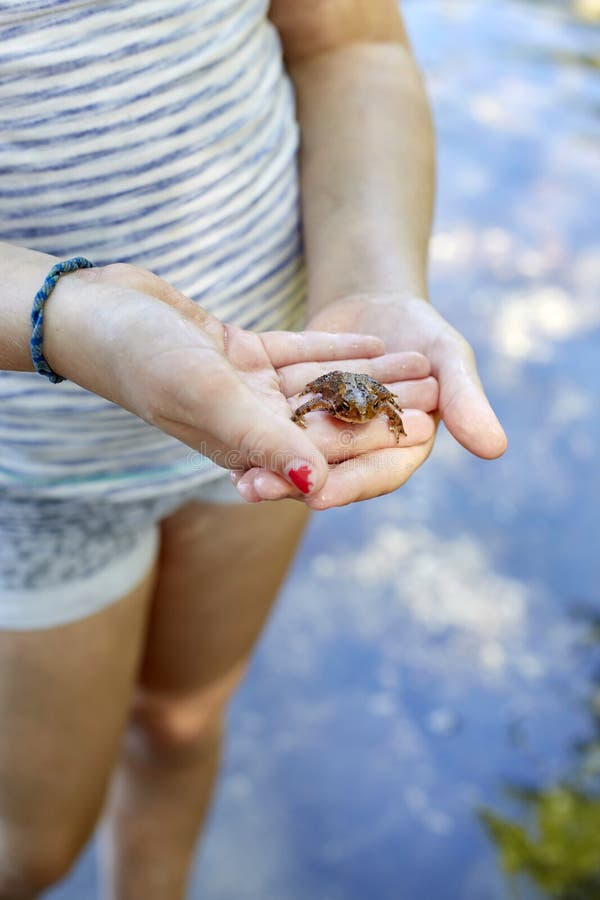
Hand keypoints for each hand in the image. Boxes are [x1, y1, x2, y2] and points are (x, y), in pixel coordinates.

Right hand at [45, 264, 407, 496]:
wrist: (93, 312)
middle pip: (329, 419)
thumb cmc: (141, 359)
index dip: (374, 441)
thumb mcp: (207, 398)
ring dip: (367, 375)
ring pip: (319, 386)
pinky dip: (333, 350)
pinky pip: (295, 355)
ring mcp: (241, 389)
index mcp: (241, 446)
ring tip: (419, 361)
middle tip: (436, 392)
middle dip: (381, 406)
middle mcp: (246, 423)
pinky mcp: (236, 354)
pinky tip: (373, 344)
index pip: (322, 451)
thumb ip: (263, 442)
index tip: (424, 431)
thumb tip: (316, 487)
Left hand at [233, 293, 505, 507]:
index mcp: (398, 451)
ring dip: (262, 464)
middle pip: (324, 472)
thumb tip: (496, 448)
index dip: (349, 484)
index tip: (319, 495)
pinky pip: (269, 426)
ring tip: (232, 474)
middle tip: (254, 488)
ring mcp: (319, 438)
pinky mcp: (291, 417)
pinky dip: (250, 430)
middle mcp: (355, 454)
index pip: (375, 474)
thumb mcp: (448, 360)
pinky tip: (217, 436)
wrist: (378, 305)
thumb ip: (467, 400)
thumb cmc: (423, 334)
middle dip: (290, 481)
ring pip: (290, 454)